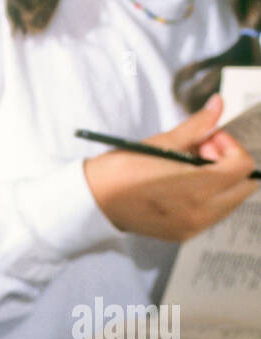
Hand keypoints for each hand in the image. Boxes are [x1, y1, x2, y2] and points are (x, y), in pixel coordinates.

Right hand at [83, 95, 259, 240]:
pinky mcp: (183, 234)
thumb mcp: (161, 142)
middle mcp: (200, 213)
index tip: (207, 138)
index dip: (230, 145)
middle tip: (201, 150)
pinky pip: (212, 214)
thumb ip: (196, 126)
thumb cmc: (122, 169)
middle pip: (245, 186)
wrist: (93, 200)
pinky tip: (182, 183)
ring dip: (220, 180)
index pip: (242, 166)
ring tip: (189, 167)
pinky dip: (208, 195)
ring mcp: (193, 227)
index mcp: (197, 189)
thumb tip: (218, 104)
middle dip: (229, 163)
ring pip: (231, 201)